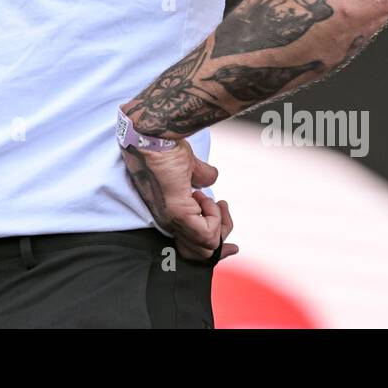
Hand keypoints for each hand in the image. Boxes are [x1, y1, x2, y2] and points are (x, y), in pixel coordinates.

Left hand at [120, 137, 238, 261]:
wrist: (153, 135)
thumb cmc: (164, 146)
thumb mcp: (189, 166)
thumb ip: (201, 176)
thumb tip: (211, 179)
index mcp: (169, 214)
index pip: (191, 248)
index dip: (215, 249)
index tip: (234, 247)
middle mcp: (168, 222)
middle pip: (202, 251)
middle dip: (221, 232)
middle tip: (221, 205)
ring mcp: (171, 220)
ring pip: (207, 246)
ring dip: (218, 223)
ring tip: (211, 199)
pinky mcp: (177, 213)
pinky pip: (206, 233)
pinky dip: (214, 217)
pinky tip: (204, 197)